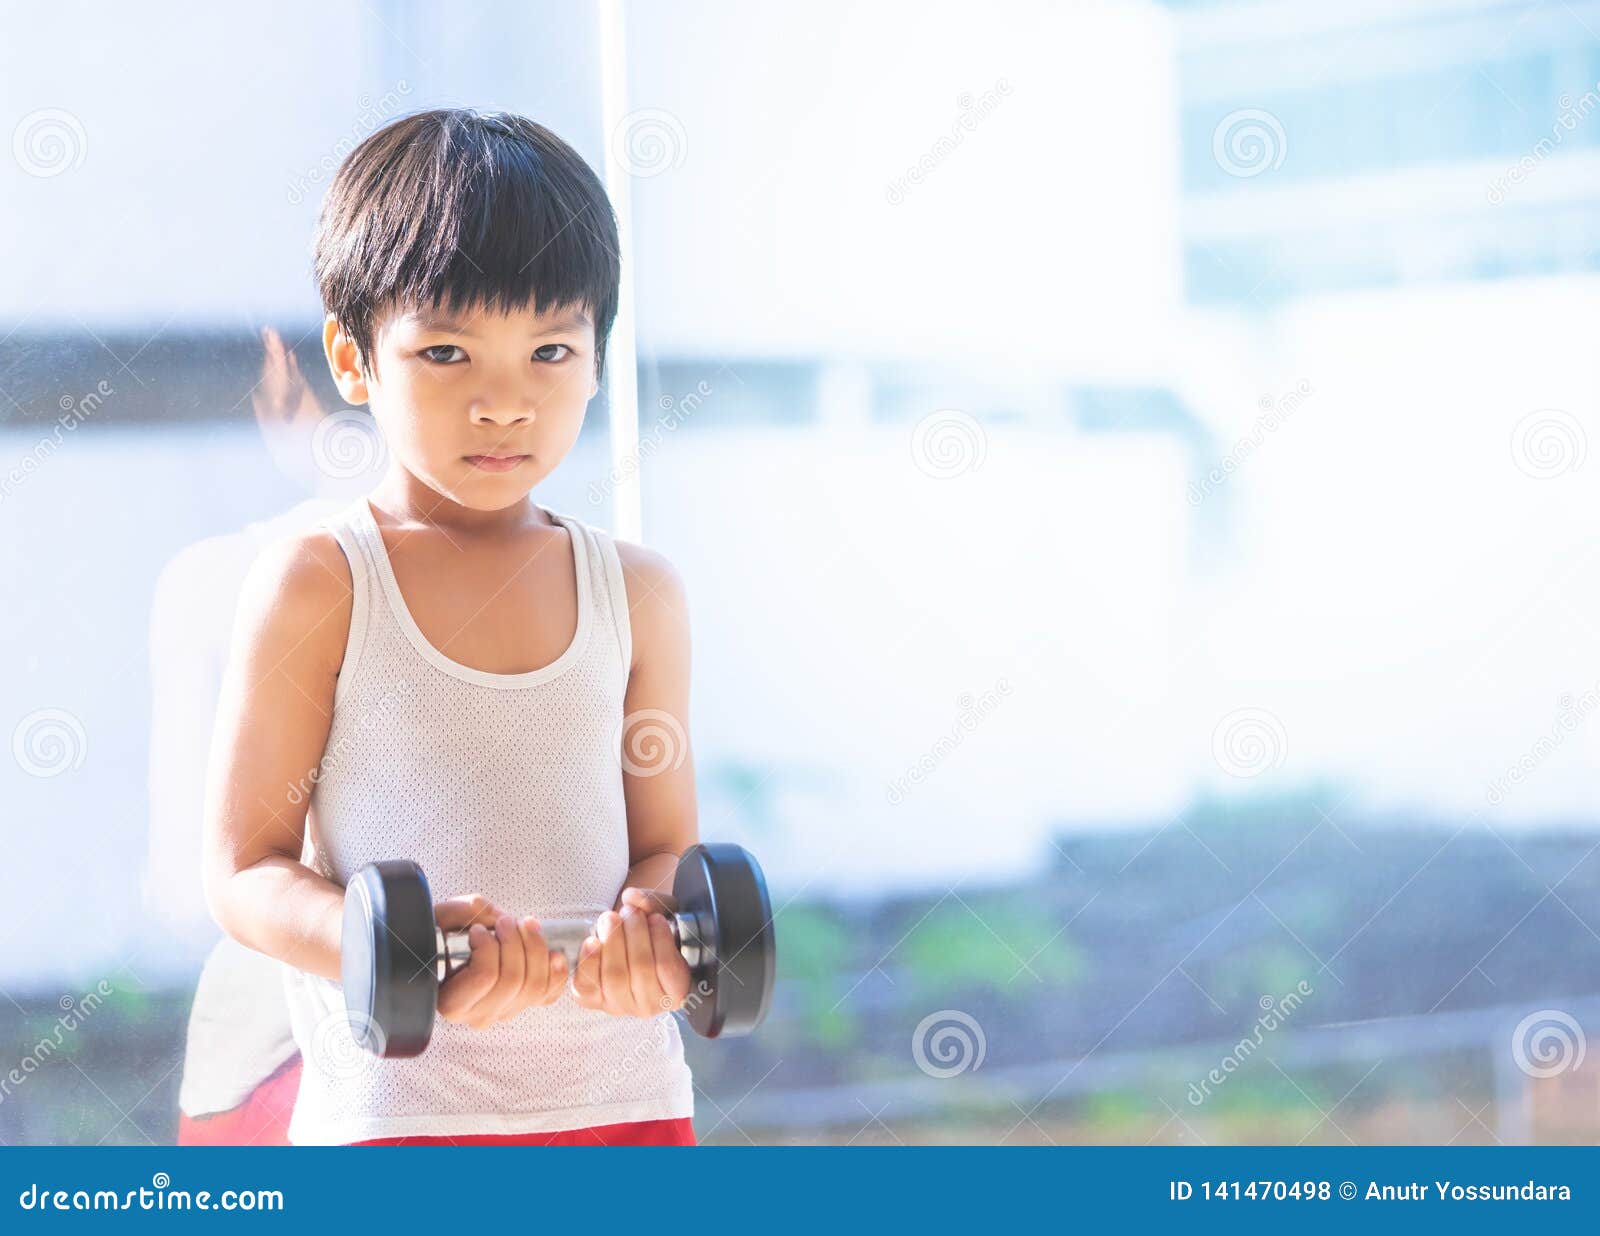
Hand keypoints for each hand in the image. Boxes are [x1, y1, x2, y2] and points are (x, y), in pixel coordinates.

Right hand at [432, 894, 566, 1030]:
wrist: (450, 949)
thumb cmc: (443, 937)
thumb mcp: (444, 918)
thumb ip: (467, 913)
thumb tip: (498, 917)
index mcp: (452, 1002)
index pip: (485, 977)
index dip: (488, 947)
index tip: (478, 930)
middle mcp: (479, 1015)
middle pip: (513, 980)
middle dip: (515, 942)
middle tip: (506, 921)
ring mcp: (504, 1012)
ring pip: (534, 986)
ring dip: (535, 949)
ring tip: (525, 927)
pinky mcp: (523, 1004)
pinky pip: (549, 994)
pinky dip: (555, 973)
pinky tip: (553, 954)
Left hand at [571, 887, 690, 1017]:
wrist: (629, 947)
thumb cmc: (651, 935)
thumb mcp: (663, 915)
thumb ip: (653, 902)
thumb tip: (633, 897)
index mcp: (676, 990)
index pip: (667, 968)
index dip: (660, 940)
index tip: (656, 919)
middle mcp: (650, 1004)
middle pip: (641, 970)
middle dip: (634, 934)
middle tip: (630, 913)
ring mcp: (621, 1005)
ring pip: (615, 976)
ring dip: (612, 941)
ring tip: (612, 919)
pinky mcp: (594, 1000)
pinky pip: (587, 986)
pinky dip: (588, 961)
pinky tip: (592, 942)